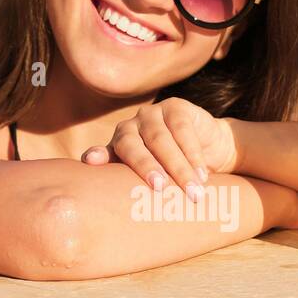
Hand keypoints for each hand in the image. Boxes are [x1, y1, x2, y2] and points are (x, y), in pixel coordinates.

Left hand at [80, 98, 237, 199]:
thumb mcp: (151, 177)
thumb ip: (127, 181)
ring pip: (160, 140)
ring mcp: (152, 114)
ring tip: (192, 190)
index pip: (109, 152)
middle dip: (146, 166)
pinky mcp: (175, 107)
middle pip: (133, 145)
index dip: (101, 156)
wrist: (207, 147)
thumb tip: (96, 186)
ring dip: (178, 167)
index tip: (91, 161)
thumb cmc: (171, 168)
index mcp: (118, 143)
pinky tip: (201, 173)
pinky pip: (182, 131)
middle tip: (160, 187)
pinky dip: (192, 154)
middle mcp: (130, 126)